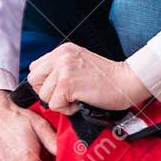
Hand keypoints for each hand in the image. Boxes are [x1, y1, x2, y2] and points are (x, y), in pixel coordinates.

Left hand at [26, 43, 150, 114]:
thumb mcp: (79, 64)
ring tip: (78, 97)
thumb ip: (61, 68)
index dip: (45, 83)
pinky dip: (67, 109)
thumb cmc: (106, 79)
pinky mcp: (67, 84)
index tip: (61, 88)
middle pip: (34, 80)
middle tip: (67, 94)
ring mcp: (63, 69)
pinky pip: (54, 105)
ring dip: (60, 102)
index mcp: (62, 50)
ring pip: (43, 95)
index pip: (35, 68)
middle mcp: (60, 56)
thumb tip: (42, 85)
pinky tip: (81, 102)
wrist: (127, 82)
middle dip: (47, 92)